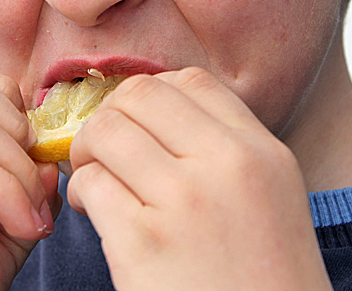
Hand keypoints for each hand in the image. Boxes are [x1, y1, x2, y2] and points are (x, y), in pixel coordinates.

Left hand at [67, 67, 331, 290]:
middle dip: (111, 116)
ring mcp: (185, 202)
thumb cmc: (262, 282)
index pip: (191, 81)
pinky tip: (92, 214)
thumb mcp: (271, 198)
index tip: (139, 127)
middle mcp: (228, 166)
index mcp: (262, 152)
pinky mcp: (143, 244)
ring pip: (105, 132)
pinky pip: (90, 185)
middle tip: (106, 152)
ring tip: (96, 183)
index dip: (151, 97)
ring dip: (87, 153)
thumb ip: (226, 150)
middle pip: (141, 94)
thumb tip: (157, 114)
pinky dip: (80, 194)